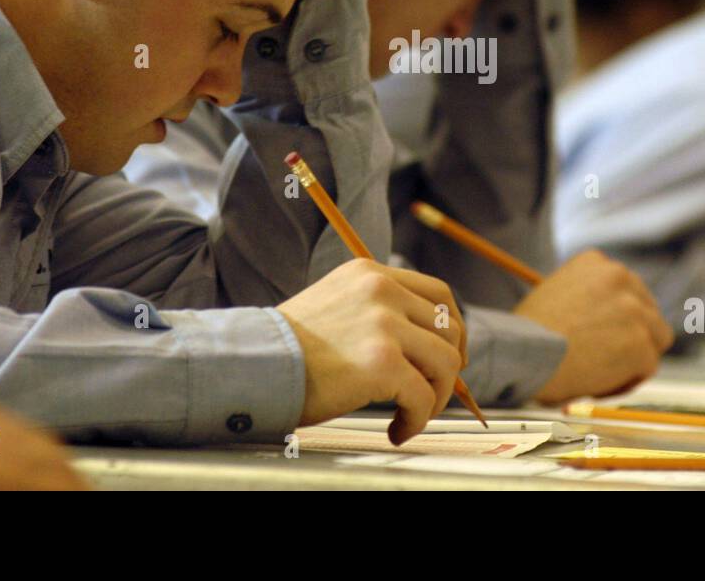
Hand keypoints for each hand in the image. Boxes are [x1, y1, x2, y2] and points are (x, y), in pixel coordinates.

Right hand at [277, 259, 466, 444]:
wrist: (253, 366)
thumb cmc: (289, 349)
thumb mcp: (336, 307)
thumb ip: (376, 313)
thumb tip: (425, 347)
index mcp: (370, 273)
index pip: (436, 293)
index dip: (450, 328)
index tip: (446, 355)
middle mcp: (381, 290)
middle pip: (449, 326)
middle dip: (450, 364)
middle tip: (434, 390)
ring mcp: (384, 324)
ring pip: (445, 362)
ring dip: (435, 396)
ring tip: (411, 414)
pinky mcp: (383, 361)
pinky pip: (423, 396)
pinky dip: (417, 419)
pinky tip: (396, 430)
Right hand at [514, 250, 671, 403]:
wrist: (523, 354)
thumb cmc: (528, 334)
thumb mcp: (555, 293)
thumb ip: (586, 297)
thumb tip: (603, 319)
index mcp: (596, 262)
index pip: (629, 288)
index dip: (619, 316)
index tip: (605, 333)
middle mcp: (619, 277)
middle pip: (648, 311)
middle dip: (633, 335)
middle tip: (607, 356)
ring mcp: (634, 310)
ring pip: (655, 339)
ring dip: (634, 357)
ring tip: (602, 370)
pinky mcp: (641, 342)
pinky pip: (648, 366)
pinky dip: (629, 379)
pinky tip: (601, 381)